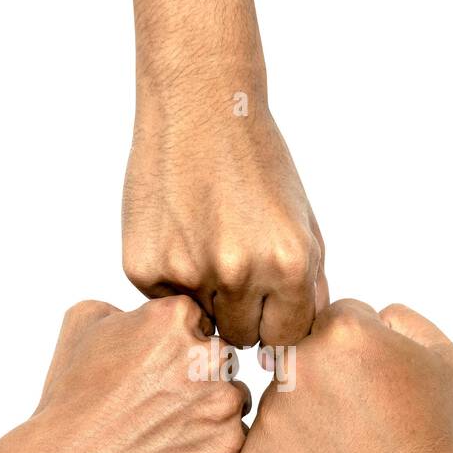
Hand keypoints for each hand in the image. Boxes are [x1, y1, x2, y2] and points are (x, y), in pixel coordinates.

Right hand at [17, 295, 248, 452]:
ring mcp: (222, 403)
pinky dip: (209, 446)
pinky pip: (232, 438)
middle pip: (221, 358)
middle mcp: (208, 355)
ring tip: (163, 427)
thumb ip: (128, 304)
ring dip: (209, 410)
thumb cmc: (71, 395)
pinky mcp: (227, 446)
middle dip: (198, 376)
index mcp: (176, 319)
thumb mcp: (84, 322)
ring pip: (232, 398)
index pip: (198, 320)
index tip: (151, 367)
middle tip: (157, 401)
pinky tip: (172, 449)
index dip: (174, 344)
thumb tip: (147, 312)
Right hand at [122, 102, 328, 347]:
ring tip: (205, 245)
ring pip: (200, 322)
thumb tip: (291, 347)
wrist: (199, 106)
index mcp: (289, 265)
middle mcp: (239, 273)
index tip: (267, 304)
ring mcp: (187, 272)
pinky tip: (176, 233)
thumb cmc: (258, 164)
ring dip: (204, 298)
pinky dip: (169, 278)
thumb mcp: (303, 223)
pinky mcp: (143, 267)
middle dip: (240, 314)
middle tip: (231, 265)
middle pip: (241, 339)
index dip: (276, 323)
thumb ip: (309, 288)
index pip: (286, 339)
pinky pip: (162, 300)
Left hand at [238, 299, 452, 452]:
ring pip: (278, 407)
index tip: (376, 388)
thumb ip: (398, 317)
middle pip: (296, 359)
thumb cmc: (437, 440)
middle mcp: (295, 368)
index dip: (359, 356)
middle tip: (358, 426)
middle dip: (322, 384)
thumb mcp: (442, 357)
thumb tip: (362, 313)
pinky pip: (263, 451)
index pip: (331, 320)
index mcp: (342, 332)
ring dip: (303, 424)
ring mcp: (269, 420)